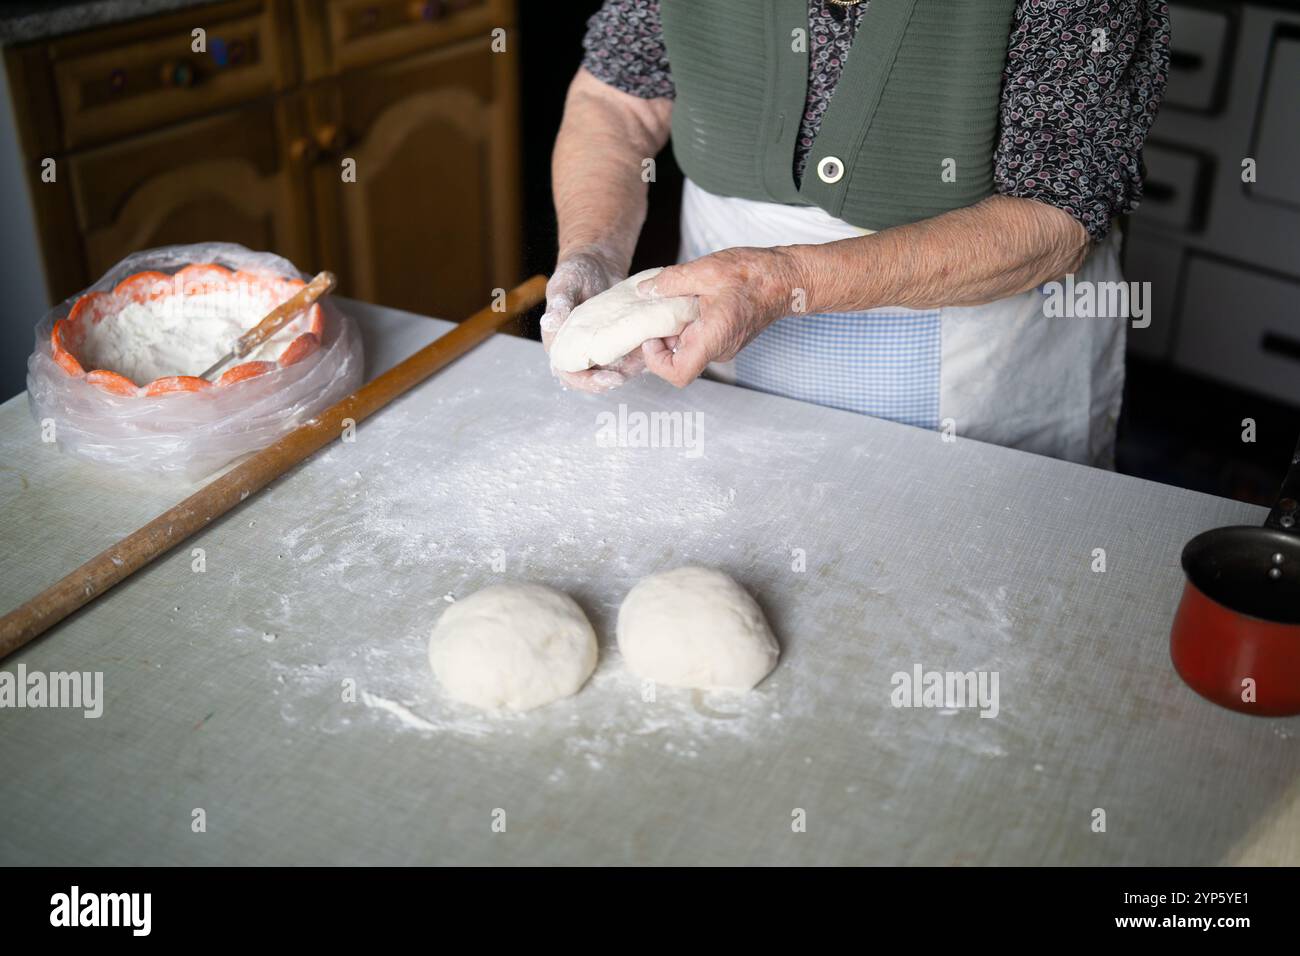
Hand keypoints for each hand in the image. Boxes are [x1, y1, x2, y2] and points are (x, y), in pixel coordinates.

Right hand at [540, 247, 642, 392]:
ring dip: (630, 370)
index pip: (569, 372)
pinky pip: (629, 356)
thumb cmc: (576, 272)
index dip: (587, 381)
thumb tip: (550, 323)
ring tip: (645, 361)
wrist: (598, 262)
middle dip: (611, 380)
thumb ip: (558, 303)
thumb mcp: (565, 283)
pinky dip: (641, 356)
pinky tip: (653, 349)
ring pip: (614, 370)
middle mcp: (580, 350)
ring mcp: (600, 347)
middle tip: (627, 376)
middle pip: (593, 378)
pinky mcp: (618, 341)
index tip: (607, 378)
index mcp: (561, 342)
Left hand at [636, 247, 802, 387]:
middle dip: (661, 337)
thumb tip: (645, 291)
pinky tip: (689, 301)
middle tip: (657, 308)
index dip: (656, 362)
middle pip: (677, 360)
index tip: (651, 336)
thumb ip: (671, 281)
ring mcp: (723, 347)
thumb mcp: (706, 270)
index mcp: (714, 338)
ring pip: (687, 348)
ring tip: (676, 299)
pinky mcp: (725, 340)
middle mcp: (718, 350)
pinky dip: (687, 324)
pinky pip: (698, 339)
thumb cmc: (754, 275)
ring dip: (674, 328)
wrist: (787, 280)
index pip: (678, 374)